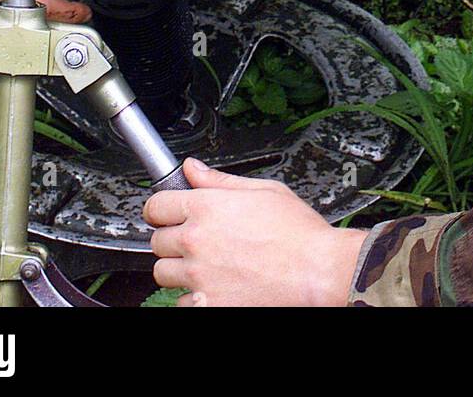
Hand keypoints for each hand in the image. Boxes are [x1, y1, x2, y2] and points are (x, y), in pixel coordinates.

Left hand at [144, 159, 366, 306]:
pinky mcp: (208, 304)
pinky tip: (213, 286)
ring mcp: (200, 276)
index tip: (167, 213)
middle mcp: (197, 241)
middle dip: (172, 238)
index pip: (155, 206)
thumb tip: (191, 169)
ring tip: (204, 264)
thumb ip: (219, 180)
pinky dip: (192, 296)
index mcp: (206, 207)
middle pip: (157, 241)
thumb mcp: (263, 190)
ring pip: (164, 273)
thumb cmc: (297, 232)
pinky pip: (180, 302)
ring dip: (179, 268)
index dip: (162, 208)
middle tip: (195, 239)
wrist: (317, 270)